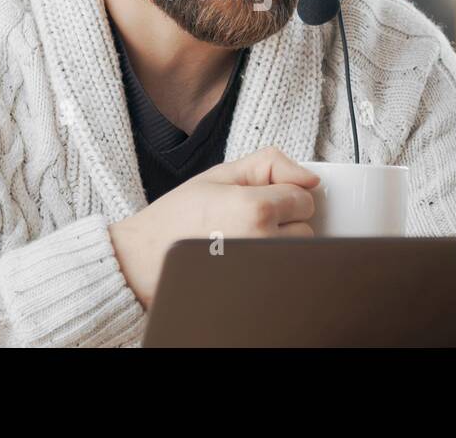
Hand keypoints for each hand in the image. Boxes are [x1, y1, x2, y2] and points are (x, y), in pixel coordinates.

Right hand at [107, 147, 318, 308]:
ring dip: (280, 244)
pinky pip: (286, 273)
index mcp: (257, 209)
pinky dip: (272, 264)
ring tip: (244, 240)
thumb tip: (310, 178)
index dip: (284, 195)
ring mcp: (262, 271)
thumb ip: (270, 164)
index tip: (259, 199)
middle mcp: (264, 243)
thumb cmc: (178, 218)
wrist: (145, 259)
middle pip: (306, 227)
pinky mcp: (258, 291)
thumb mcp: (221, 174)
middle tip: (246, 220)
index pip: (304, 198)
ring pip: (299, 252)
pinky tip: (247, 259)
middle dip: (284, 220)